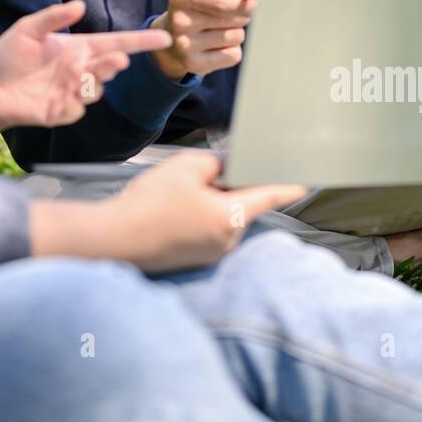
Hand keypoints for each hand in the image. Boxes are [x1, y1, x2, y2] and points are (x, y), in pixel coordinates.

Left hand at [0, 0, 172, 131]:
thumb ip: (53, 17)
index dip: (140, 41)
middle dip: (115, 64)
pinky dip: (73, 103)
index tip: (163, 37)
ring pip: (97, 89)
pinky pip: (77, 109)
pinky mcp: (61, 112)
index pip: (116, 43)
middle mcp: (80, 70)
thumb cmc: (7, 56)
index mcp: (78, 48)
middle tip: (116, 59)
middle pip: (110, 67)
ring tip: (79, 75)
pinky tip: (58, 97)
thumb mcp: (27, 29)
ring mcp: (72, 92)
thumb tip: (80, 5)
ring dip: (94, 82)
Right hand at [101, 151, 304, 272]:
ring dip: (212, 201)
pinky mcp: (196, 257)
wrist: (116, 239)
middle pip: (242, 204)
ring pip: (223, 217)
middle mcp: (228, 239)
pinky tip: (174, 208)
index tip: (306, 183)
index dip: (288, 187)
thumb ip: (216, 164)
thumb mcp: (186, 167)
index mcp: (231, 216)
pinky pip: (208, 230)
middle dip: (230, 186)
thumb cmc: (151, 202)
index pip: (269, 197)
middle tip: (202, 173)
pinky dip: (199, 215)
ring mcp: (212, 252)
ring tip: (179, 192)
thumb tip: (225, 170)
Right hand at [150, 0, 256, 79]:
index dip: (244, 2)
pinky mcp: (195, 65)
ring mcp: (186, 46)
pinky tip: (216, 43)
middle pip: (235, 19)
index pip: (223, 3)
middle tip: (226, 11)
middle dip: (241, 13)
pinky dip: (232, 48)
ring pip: (237, 36)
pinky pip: (234, 55)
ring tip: (218, 27)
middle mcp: (180, 22)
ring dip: (236, 30)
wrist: (171, 32)